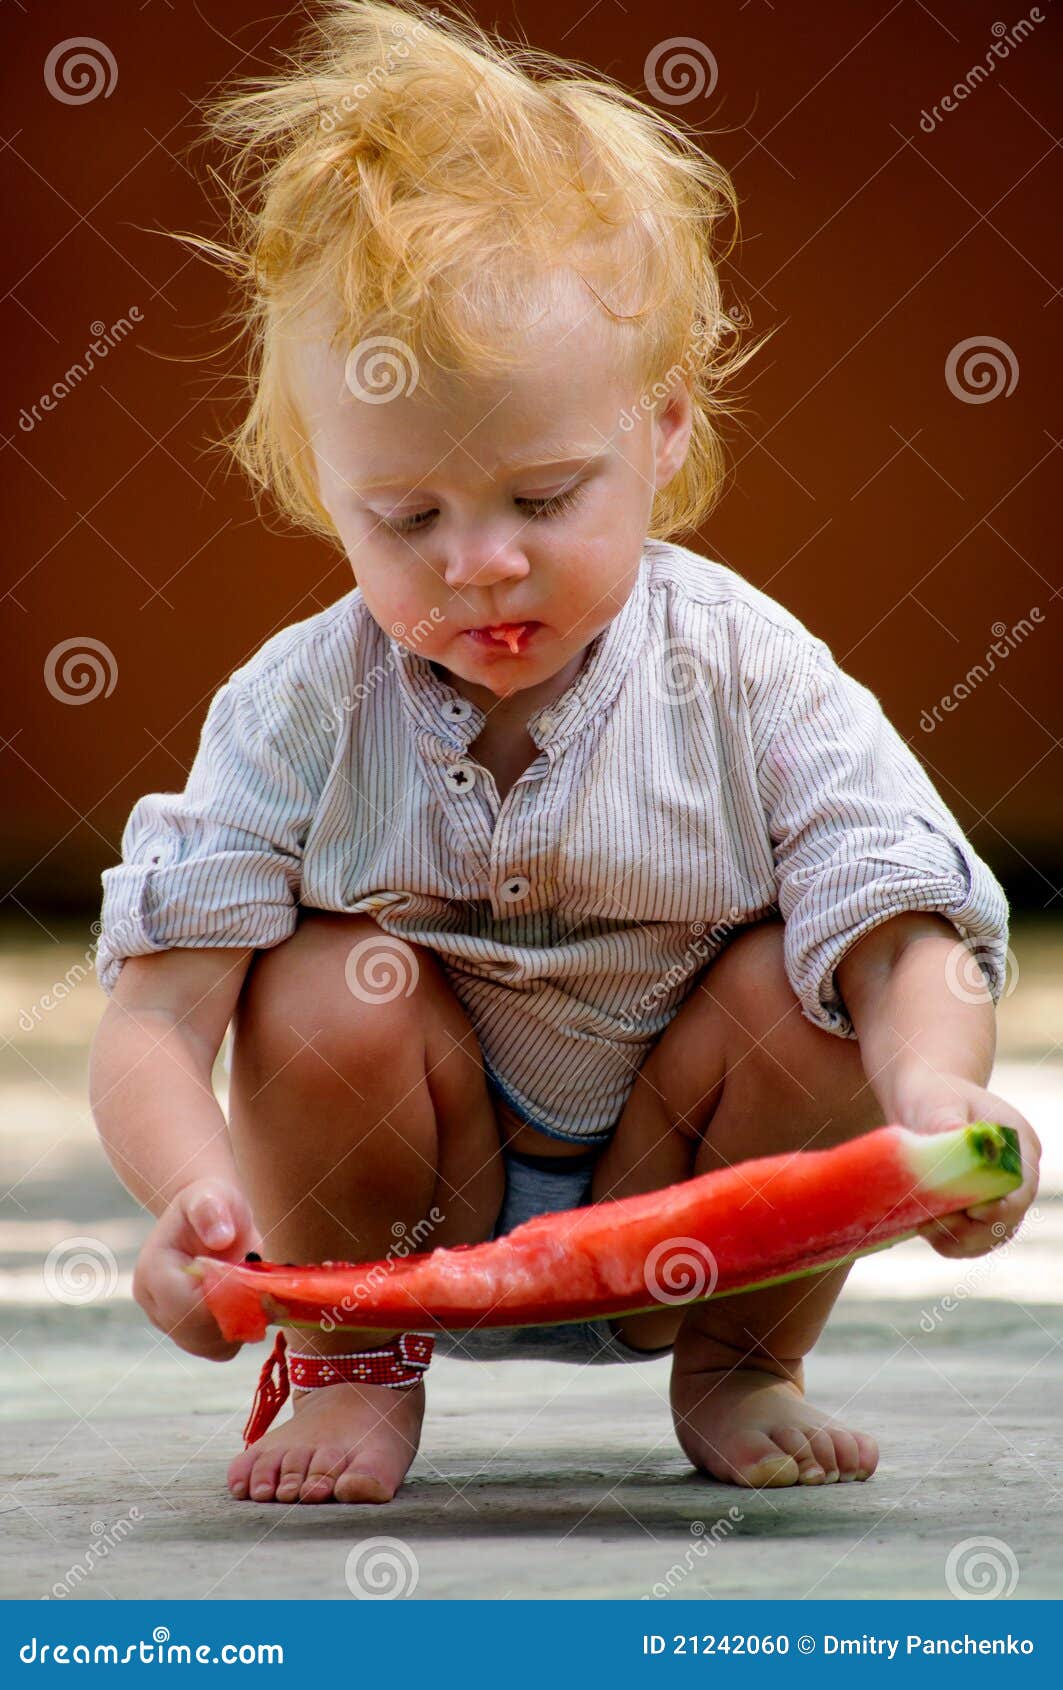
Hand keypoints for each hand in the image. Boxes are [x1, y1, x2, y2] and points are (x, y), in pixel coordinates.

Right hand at [132, 1178, 262, 1359]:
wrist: (209, 1217)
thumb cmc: (211, 1202)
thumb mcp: (212, 1195)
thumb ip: (212, 1212)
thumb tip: (221, 1239)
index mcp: (153, 1272)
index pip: (186, 1308)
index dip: (224, 1300)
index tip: (251, 1281)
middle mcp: (154, 1303)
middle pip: (197, 1333)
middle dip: (235, 1314)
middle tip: (259, 1286)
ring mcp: (169, 1322)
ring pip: (210, 1346)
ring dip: (240, 1324)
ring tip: (252, 1289)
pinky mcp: (188, 1333)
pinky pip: (218, 1349)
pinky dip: (239, 1331)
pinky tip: (247, 1302)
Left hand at [897, 1075, 1040, 1258]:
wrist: (924, 1097)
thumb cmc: (933, 1093)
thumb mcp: (939, 1102)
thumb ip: (947, 1123)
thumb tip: (950, 1142)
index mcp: (1020, 1146)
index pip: (1022, 1190)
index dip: (999, 1210)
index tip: (969, 1212)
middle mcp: (1016, 1176)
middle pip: (1008, 1223)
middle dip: (971, 1231)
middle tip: (931, 1222)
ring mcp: (997, 1195)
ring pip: (988, 1238)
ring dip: (957, 1240)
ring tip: (923, 1223)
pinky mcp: (974, 1209)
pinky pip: (968, 1240)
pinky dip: (946, 1240)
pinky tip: (921, 1224)